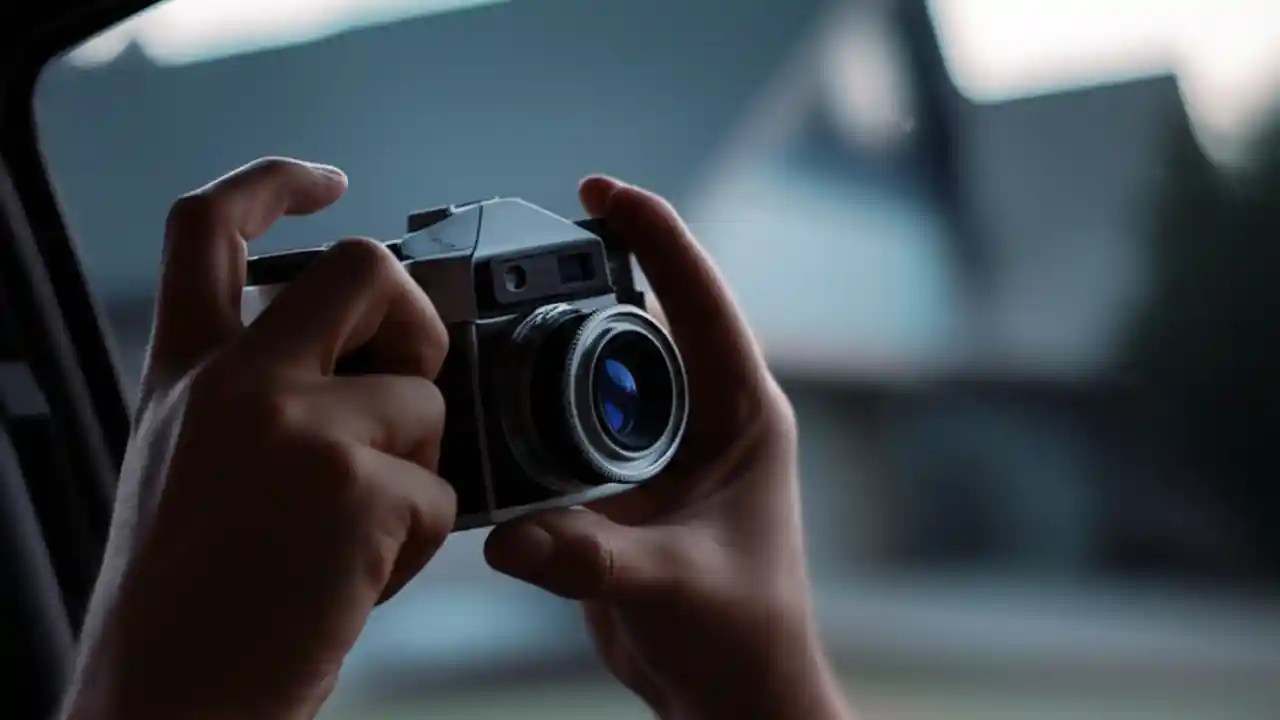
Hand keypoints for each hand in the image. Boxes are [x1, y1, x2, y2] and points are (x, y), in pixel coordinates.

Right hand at [61, 158, 455, 718]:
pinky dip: (419, 541)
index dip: (272, 182)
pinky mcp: (355, 492)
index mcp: (187, 373)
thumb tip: (371, 362)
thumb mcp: (185, 463)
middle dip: (413, 316)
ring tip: (359, 533)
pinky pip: (442, 490)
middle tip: (408, 384)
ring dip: (418, 468)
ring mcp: (297, 431)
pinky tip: (362, 577)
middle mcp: (235, 383)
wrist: (167, 704)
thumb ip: (255, 395)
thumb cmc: (188, 597)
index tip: (329, 181)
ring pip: (426, 399)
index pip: (208, 227)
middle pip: (362, 268)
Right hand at [484, 177, 851, 719]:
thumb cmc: (739, 635)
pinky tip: (496, 396)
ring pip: (607, 367)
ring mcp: (663, 447)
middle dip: (595, 270)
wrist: (729, 691)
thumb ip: (590, 559)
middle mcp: (705, 417)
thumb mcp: (671, 588)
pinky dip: (538, 402)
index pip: (699, 301)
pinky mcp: (626, 481)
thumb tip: (508, 535)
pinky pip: (576, 421)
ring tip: (501, 302)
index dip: (654, 236)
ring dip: (561, 334)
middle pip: (646, 317)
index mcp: (741, 414)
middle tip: (529, 241)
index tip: (599, 192)